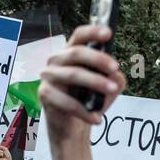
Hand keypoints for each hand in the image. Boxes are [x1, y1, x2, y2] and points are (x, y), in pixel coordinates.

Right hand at [38, 25, 123, 143]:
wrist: (72, 127)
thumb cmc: (88, 101)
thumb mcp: (108, 87)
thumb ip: (115, 78)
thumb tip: (115, 75)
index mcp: (71, 52)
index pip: (79, 36)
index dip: (92, 32)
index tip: (108, 33)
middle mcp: (56, 60)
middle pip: (76, 52)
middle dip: (98, 59)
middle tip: (115, 68)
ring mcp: (48, 76)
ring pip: (73, 74)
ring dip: (95, 82)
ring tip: (112, 91)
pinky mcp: (44, 94)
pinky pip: (66, 101)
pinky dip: (84, 111)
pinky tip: (96, 118)